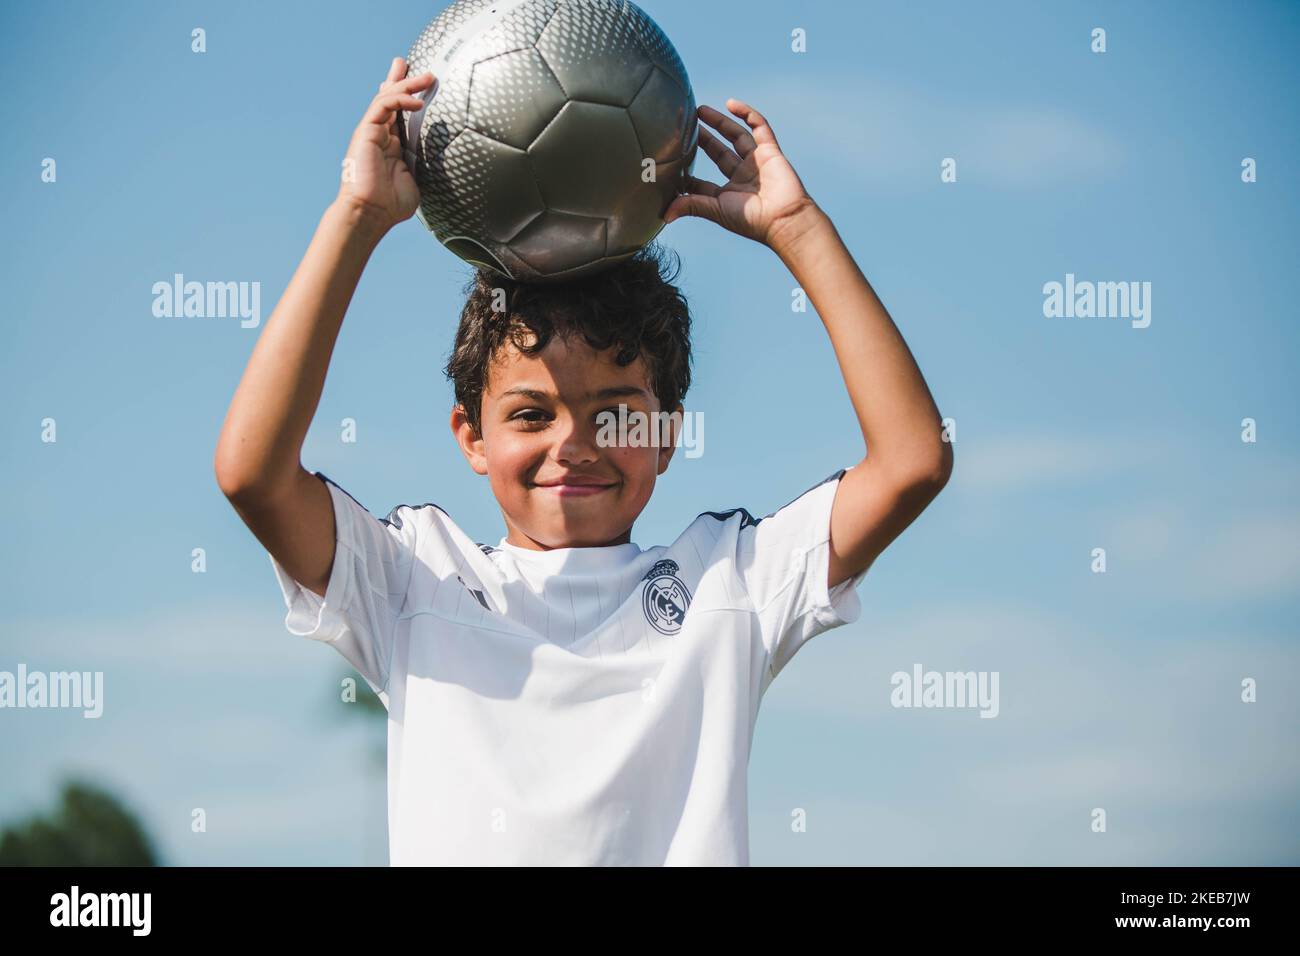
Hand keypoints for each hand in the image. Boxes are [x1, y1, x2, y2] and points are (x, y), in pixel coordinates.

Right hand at [336, 57, 436, 232]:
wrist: (371, 213)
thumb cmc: (391, 204)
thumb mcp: (415, 180)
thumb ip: (422, 165)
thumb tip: (437, 160)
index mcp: (391, 146)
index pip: (399, 115)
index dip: (408, 98)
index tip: (422, 84)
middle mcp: (380, 135)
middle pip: (390, 99)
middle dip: (403, 80)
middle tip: (421, 69)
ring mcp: (372, 132)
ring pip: (388, 98)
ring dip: (408, 85)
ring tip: (428, 77)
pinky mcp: (366, 131)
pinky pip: (383, 106)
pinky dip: (400, 100)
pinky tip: (418, 101)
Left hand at [664, 99, 821, 253]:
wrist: (784, 218)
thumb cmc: (751, 220)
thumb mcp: (716, 210)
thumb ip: (691, 206)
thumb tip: (664, 215)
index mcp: (727, 194)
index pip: (703, 181)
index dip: (687, 173)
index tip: (670, 162)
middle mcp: (741, 177)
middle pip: (718, 152)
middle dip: (703, 139)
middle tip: (686, 125)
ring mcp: (756, 162)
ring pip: (735, 136)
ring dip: (719, 122)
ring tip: (700, 110)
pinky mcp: (770, 150)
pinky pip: (759, 127)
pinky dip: (746, 114)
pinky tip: (730, 104)